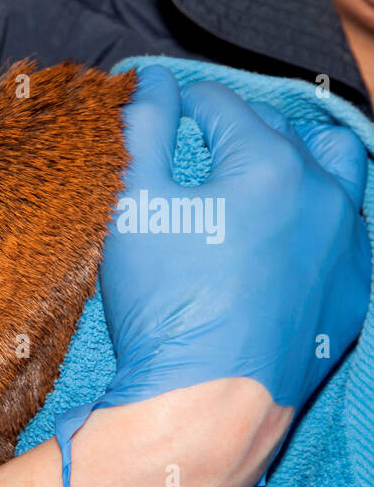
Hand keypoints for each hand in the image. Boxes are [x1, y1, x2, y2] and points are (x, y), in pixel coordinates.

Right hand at [50, 67, 368, 486]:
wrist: (208, 402)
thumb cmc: (167, 306)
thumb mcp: (134, 209)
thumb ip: (141, 133)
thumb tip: (148, 83)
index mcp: (269, 163)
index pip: (223, 106)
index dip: (184, 103)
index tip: (164, 108)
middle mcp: (324, 193)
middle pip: (281, 134)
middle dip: (240, 129)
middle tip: (203, 143)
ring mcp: (347, 244)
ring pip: (337, 173)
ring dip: (302, 159)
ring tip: (266, 171)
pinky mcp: (352, 291)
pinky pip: (348, 232)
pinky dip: (321, 217)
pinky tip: (288, 234)